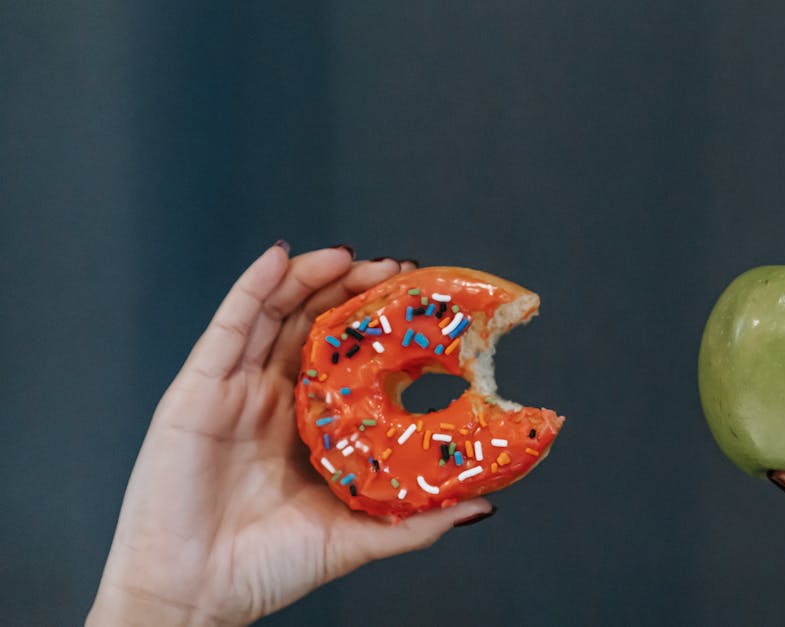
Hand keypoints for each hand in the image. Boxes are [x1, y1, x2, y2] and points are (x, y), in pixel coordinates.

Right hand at [88, 244, 492, 625]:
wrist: (194, 595)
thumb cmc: (266, 569)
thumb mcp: (356, 537)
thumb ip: (416, 522)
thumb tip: (481, 506)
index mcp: (307, 425)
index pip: (346, 357)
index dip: (377, 326)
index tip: (418, 302)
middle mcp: (271, 399)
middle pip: (312, 324)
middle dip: (351, 290)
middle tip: (394, 269)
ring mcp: (234, 390)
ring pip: (274, 313)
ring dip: (311, 276)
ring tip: (349, 256)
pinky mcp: (198, 390)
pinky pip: (228, 326)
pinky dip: (254, 285)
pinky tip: (281, 257)